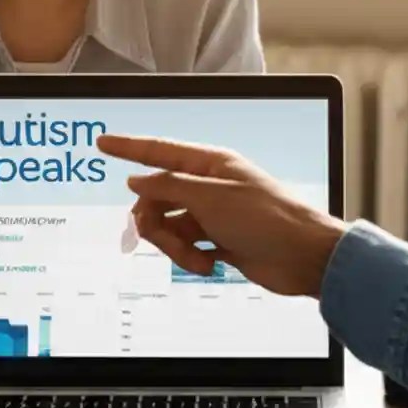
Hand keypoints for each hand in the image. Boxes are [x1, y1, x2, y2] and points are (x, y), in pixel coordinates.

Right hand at [97, 134, 346, 298]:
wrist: (304, 259)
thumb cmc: (270, 220)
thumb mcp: (212, 199)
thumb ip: (169, 187)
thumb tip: (137, 180)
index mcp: (209, 165)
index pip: (159, 151)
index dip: (128, 148)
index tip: (103, 142)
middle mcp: (208, 187)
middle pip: (157, 199)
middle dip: (156, 225)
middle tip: (168, 242)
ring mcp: (213, 215)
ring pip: (169, 227)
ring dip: (176, 248)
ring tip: (198, 260)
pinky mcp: (218, 241)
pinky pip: (186, 247)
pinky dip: (192, 259)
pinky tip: (210, 265)